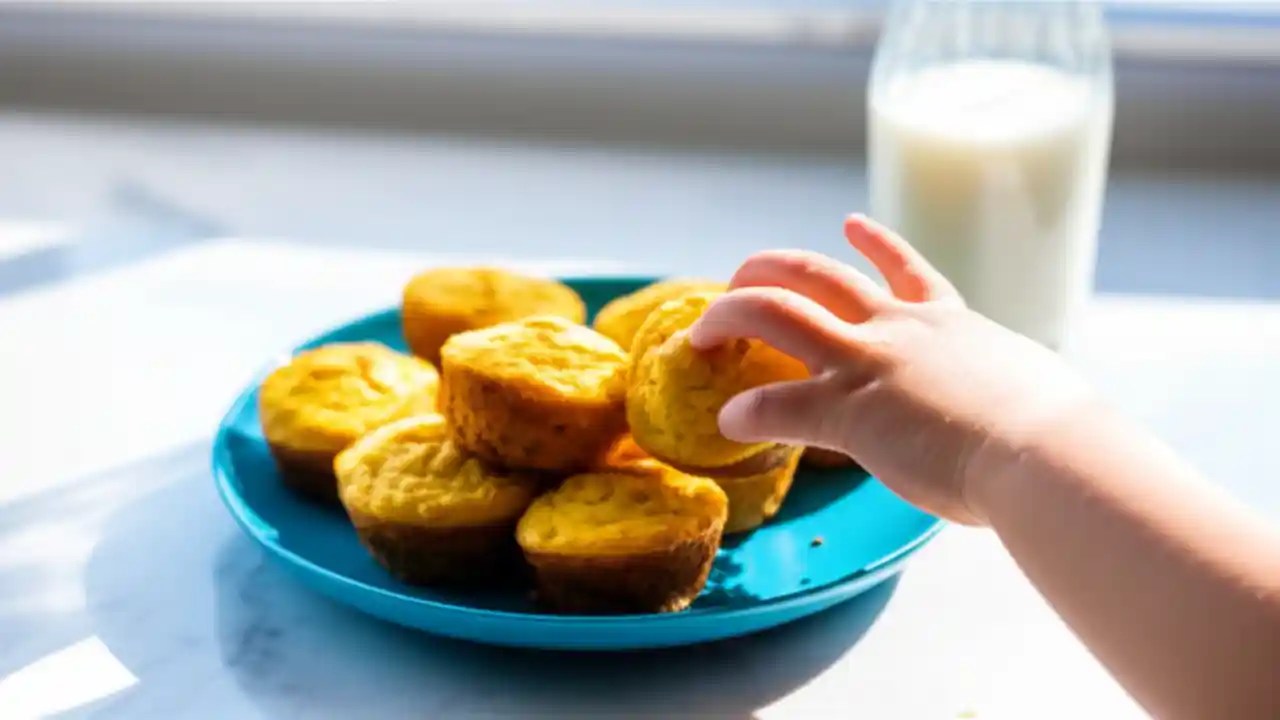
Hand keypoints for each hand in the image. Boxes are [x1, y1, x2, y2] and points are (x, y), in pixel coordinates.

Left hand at [690, 215, 1095, 524]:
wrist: (1049, 453)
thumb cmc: (1060, 437)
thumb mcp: (1035, 390)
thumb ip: (1009, 391)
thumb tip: (1027, 410)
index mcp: (948, 321)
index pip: (905, 268)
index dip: (874, 243)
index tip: (850, 224)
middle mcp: (900, 327)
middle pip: (813, 272)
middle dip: (766, 269)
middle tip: (740, 278)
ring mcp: (869, 362)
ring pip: (776, 311)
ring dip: (729, 314)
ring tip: (700, 332)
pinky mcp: (848, 411)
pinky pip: (774, 404)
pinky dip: (745, 412)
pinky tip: (728, 423)